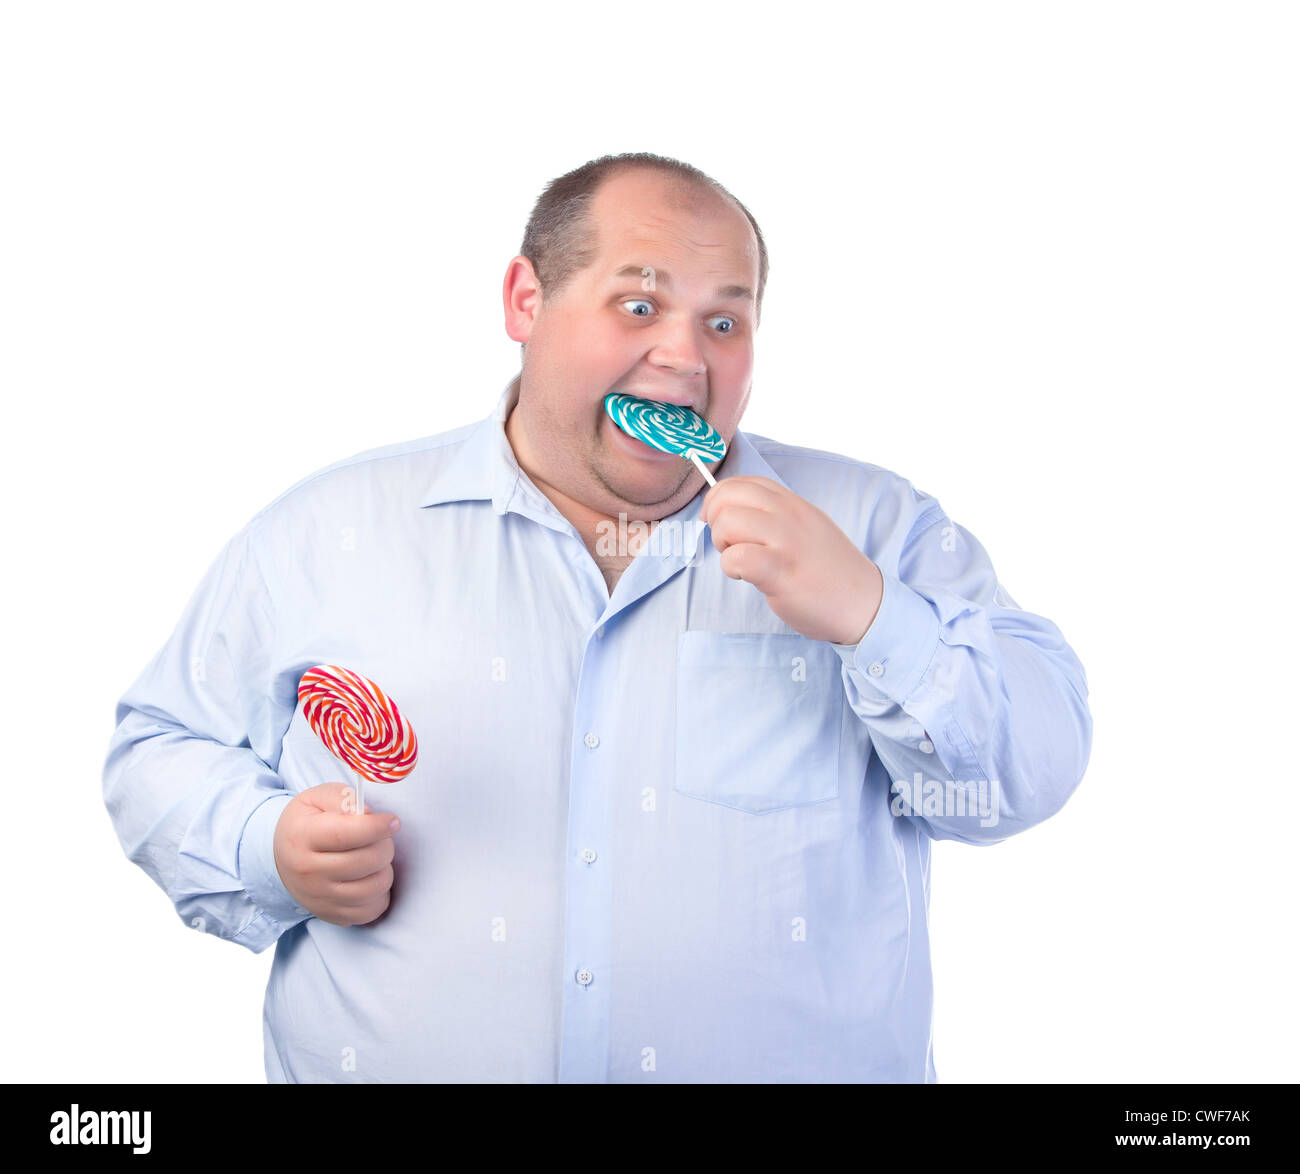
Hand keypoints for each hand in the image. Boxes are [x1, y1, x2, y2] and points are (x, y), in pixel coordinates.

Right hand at [272, 782, 399, 926]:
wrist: (281, 858)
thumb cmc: (308, 822)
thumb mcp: (319, 798)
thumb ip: (344, 799)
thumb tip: (369, 814)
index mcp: (302, 837)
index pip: (345, 834)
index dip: (376, 827)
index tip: (393, 821)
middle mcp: (307, 871)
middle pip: (365, 862)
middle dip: (385, 845)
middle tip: (381, 838)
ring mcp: (318, 897)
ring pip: (373, 888)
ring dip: (384, 870)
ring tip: (375, 858)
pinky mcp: (330, 915)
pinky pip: (370, 911)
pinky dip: (379, 895)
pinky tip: (371, 878)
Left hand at [700, 475, 883, 644]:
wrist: (864, 603)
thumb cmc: (830, 571)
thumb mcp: (807, 528)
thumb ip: (776, 516)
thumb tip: (731, 512)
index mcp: (793, 503)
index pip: (743, 482)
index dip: (720, 499)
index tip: (718, 521)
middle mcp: (789, 515)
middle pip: (727, 496)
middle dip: (715, 520)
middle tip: (728, 544)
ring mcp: (785, 541)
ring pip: (727, 522)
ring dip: (722, 544)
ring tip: (740, 560)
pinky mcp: (781, 571)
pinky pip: (736, 558)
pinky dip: (731, 568)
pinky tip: (746, 577)